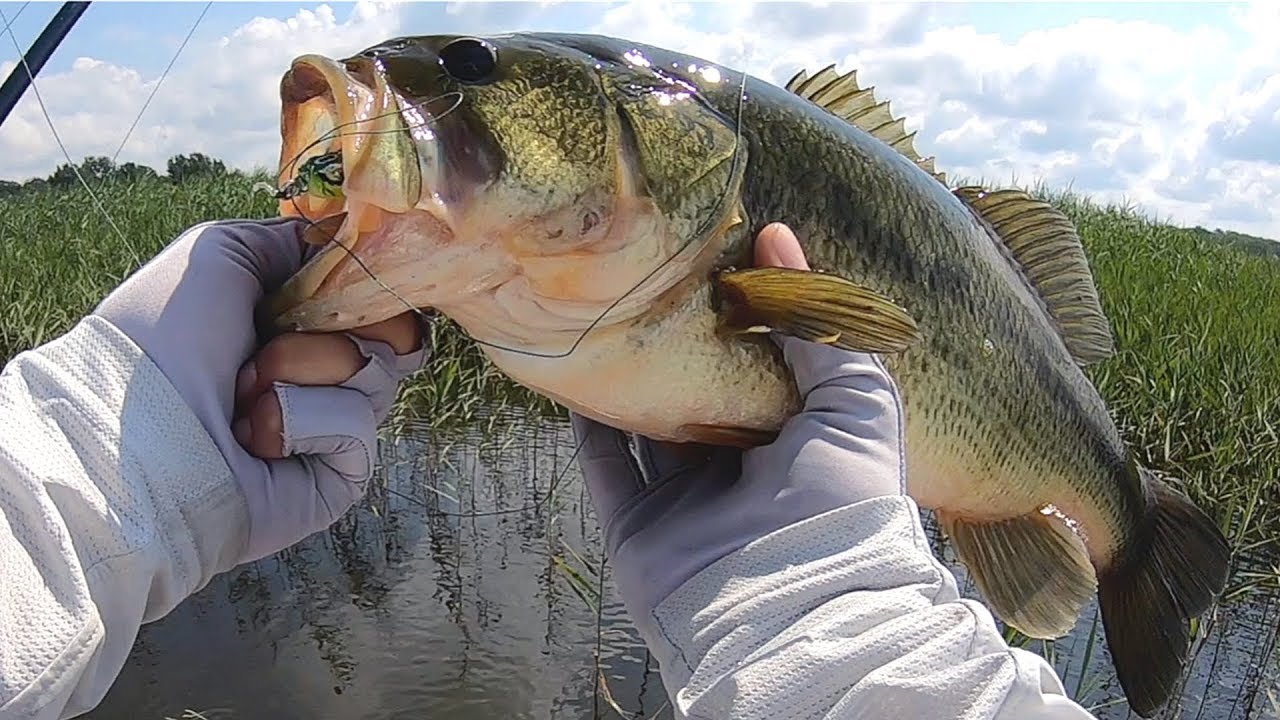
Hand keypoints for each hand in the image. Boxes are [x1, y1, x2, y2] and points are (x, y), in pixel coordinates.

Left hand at [93, 217, 428, 562]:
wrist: (144, 433)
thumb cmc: (166, 340)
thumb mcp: (223, 252)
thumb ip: (294, 239)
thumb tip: (349, 239)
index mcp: (293, 323)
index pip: (373, 298)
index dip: (367, 285)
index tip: (342, 281)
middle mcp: (315, 372)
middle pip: (391, 334)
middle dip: (337, 326)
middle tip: (277, 335)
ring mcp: (329, 424)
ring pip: (374, 375)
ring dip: (306, 370)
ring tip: (245, 394)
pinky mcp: (339, 472)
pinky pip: (358, 426)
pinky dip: (305, 420)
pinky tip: (256, 436)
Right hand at [571, 222, 906, 618]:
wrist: (789, 610)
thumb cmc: (838, 503)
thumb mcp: (856, 402)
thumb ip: (819, 323)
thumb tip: (779, 237)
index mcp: (792, 439)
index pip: (758, 367)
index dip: (737, 319)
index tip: (711, 260)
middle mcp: (736, 467)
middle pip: (696, 393)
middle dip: (676, 344)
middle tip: (650, 281)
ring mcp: (683, 497)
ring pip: (646, 423)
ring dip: (629, 377)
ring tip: (603, 316)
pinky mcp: (638, 524)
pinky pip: (604, 465)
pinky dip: (588, 423)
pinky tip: (577, 372)